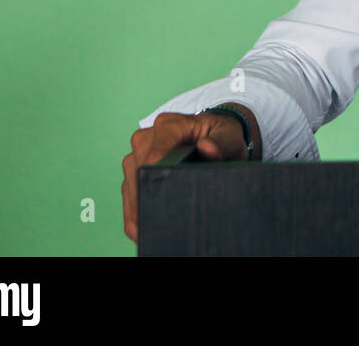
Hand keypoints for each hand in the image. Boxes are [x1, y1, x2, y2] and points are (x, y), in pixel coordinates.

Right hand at [121, 110, 248, 243]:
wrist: (215, 138)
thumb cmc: (222, 136)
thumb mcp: (229, 137)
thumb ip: (221, 142)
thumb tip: (207, 148)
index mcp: (168, 125)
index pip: (154, 153)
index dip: (154, 180)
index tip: (157, 204)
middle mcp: (147, 138)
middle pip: (138, 173)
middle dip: (145, 199)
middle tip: (157, 226)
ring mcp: (137, 155)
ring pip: (130, 187)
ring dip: (138, 210)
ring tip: (149, 233)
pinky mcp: (134, 172)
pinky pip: (129, 195)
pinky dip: (134, 214)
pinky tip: (141, 232)